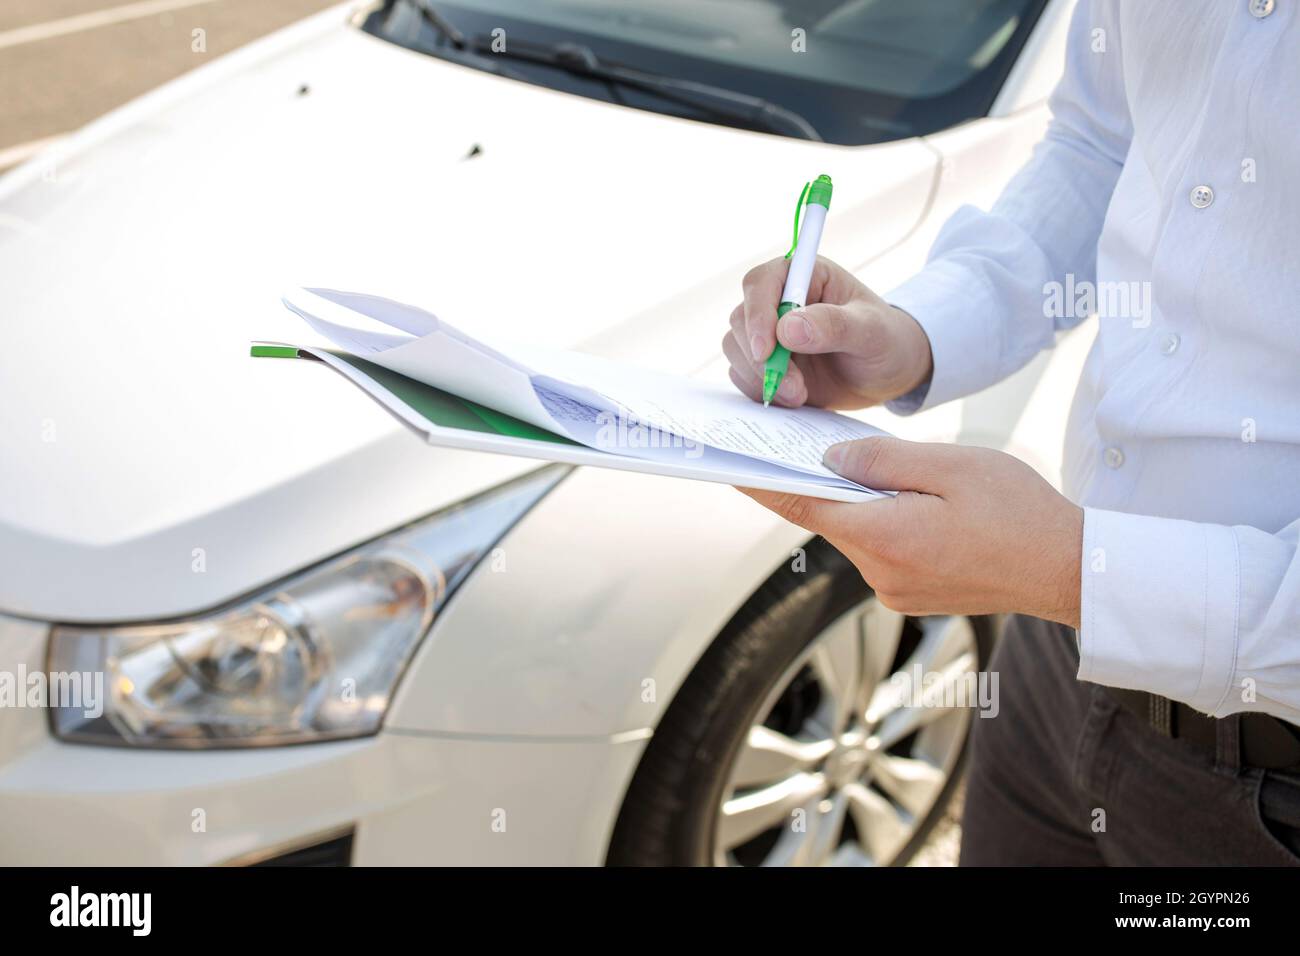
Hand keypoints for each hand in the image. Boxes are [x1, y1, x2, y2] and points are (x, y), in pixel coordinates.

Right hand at [724, 256, 932, 409]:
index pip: (761, 282)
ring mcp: (768, 333)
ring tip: (800, 395)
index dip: (757, 314)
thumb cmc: (886, 341)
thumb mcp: (871, 331)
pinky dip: (762, 391)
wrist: (886, 375)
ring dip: (762, 378)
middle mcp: (778, 300)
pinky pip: (743, 376)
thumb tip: (787, 328)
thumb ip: (833, 325)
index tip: (766, 351)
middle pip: (741, 319)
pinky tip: (794, 398)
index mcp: (803, 276)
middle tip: (794, 387)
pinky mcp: (764, 363)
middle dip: (761, 359)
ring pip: (736, 350)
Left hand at [740, 437, 1083, 627]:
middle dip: (823, 481)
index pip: (801, 504)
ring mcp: (894, 589)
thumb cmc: (1021, 514)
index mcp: (884, 536)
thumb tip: (830, 458)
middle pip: (829, 517)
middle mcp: (879, 572)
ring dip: (862, 502)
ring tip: (888, 469)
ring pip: (856, 532)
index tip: (728, 463)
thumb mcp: (952, 466)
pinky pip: (879, 549)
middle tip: (810, 442)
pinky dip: (881, 522)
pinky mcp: (910, 594)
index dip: (761, 482)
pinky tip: (910, 501)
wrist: (1068, 570)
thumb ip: (883, 460)